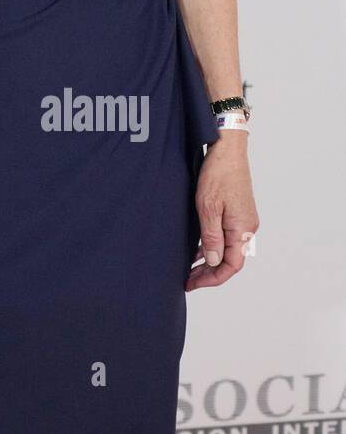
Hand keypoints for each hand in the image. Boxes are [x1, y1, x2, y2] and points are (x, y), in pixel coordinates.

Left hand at [186, 132, 258, 290]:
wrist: (228, 149)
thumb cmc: (218, 174)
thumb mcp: (208, 207)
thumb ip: (211, 237)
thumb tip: (212, 262)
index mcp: (242, 230)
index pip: (231, 266)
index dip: (212, 279)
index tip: (193, 284)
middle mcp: (246, 228)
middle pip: (229, 260)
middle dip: (208, 273)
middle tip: (187, 280)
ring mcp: (243, 220)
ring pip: (227, 249)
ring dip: (209, 261)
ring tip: (189, 269)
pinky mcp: (237, 212)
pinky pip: (226, 237)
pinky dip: (211, 246)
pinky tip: (197, 250)